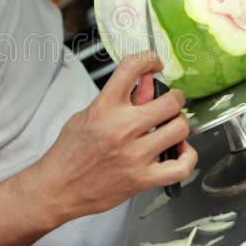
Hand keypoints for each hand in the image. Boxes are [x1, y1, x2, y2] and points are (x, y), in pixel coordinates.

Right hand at [32, 51, 196, 222]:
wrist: (58, 187)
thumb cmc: (70, 152)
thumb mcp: (88, 115)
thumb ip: (119, 98)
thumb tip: (146, 81)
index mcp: (104, 108)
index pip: (132, 68)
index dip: (149, 59)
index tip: (155, 63)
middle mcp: (121, 128)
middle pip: (169, 102)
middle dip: (175, 98)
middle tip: (171, 101)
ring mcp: (134, 155)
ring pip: (179, 129)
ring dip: (179, 124)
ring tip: (172, 126)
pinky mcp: (141, 178)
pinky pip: (180, 166)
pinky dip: (187, 156)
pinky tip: (180, 151)